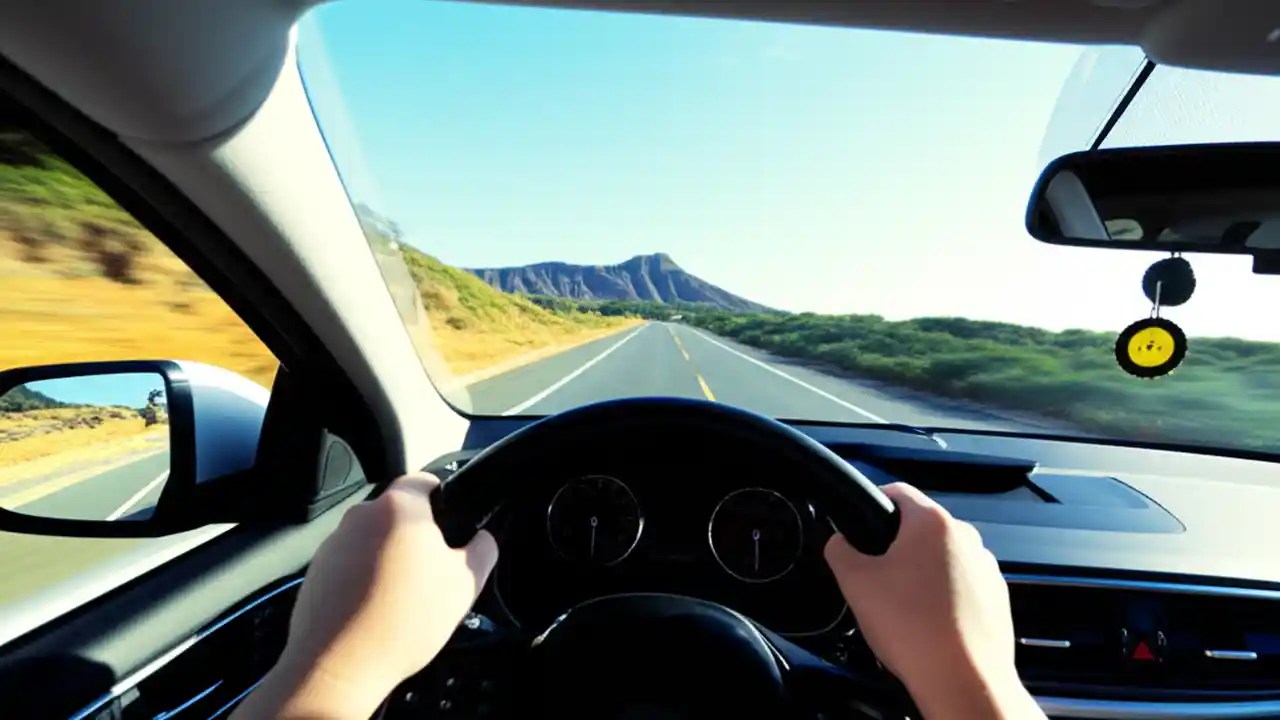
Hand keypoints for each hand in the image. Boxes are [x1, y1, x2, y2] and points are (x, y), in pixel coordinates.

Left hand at [233, 473, 497, 719]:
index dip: (445, 500)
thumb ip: (483, 549)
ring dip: (388, 558)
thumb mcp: (466, 583)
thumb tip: (482, 539)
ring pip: (372, 540)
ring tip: (402, 598)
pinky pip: (349, 564)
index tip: (453, 527)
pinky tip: (375, 610)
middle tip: (432, 572)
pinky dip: (363, 579)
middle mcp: (360, 515)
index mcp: (399, 507)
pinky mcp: (315, 572)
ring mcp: (332, 543)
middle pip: (398, 514)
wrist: (339, 665)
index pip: (425, 480)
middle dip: (416, 536)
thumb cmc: (407, 618)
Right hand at [823, 483, 1043, 719]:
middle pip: (921, 529)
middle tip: (877, 578)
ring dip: (923, 573)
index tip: (861, 525)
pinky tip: (929, 623)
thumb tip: (839, 542)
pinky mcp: (997, 597)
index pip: (897, 492)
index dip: (873, 503)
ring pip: (943, 558)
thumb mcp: (855, 582)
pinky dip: (945, 597)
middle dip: (897, 547)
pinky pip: (963, 585)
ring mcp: (987, 568)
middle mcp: (966, 538)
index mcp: (932, 523)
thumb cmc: (912, 628)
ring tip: (904, 608)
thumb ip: (839, 549)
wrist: (962, 680)